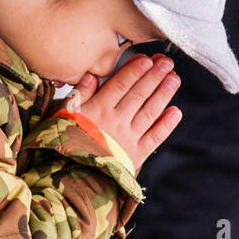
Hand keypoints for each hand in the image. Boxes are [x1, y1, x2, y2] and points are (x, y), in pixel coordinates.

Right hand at [63, 54, 181, 174]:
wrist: (71, 179)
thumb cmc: (64, 144)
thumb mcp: (63, 115)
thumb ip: (79, 94)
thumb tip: (93, 74)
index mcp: (98, 109)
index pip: (121, 83)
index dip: (136, 69)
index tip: (148, 59)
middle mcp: (116, 121)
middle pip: (139, 94)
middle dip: (155, 76)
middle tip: (167, 63)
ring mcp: (128, 138)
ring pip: (150, 111)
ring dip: (164, 94)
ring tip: (174, 79)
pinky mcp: (136, 155)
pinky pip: (155, 137)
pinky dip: (167, 124)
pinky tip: (175, 111)